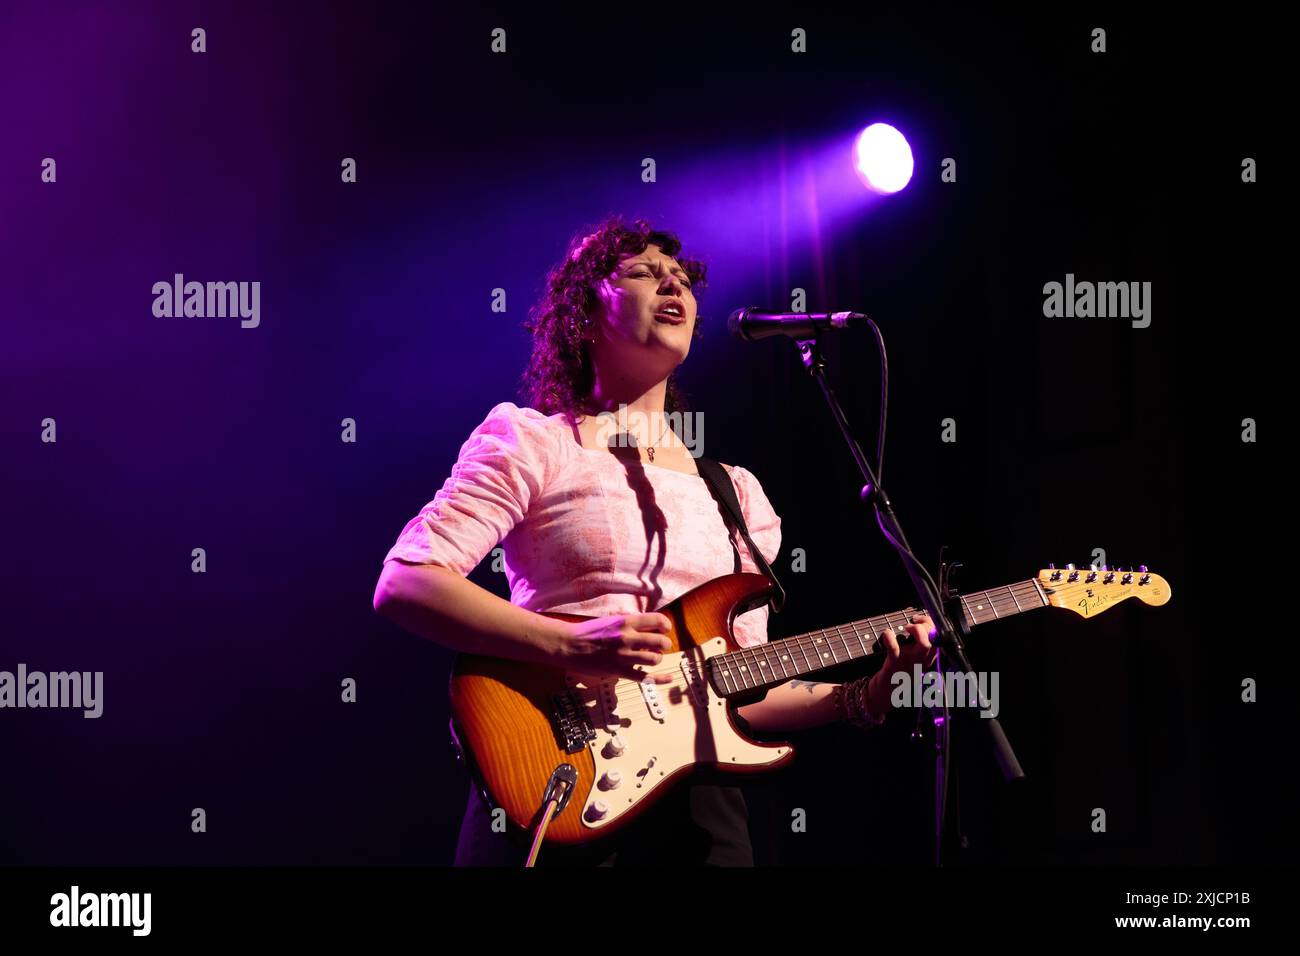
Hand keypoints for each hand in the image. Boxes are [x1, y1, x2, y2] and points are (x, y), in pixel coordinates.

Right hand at [558, 612, 675, 683]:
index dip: (665, 624)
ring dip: (658, 657)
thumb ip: (629, 624)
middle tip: (661, 644)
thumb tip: (648, 629)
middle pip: (660, 640)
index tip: (665, 628)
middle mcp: (627, 638)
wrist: (570, 645)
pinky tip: (669, 677)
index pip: (656, 620)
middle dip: (664, 642)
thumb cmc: (589, 632)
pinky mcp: (619, 671)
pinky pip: (644, 677)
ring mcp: (624, 655)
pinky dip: (660, 679)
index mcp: (626, 622)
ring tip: (654, 656)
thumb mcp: (611, 620)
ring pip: (655, 658)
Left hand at [865, 613, 936, 716]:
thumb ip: (919, 646)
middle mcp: (922, 660)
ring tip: (907, 628)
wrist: (886, 693)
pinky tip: (887, 633)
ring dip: (917, 630)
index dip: (932, 625)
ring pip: (924, 644)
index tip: (921, 620)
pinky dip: (889, 637)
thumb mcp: (915, 660)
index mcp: (928, 659)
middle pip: (935, 640)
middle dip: (927, 625)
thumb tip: (919, 624)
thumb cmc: (899, 674)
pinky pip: (894, 648)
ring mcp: (909, 662)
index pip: (939, 639)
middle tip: (913, 623)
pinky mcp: (894, 663)